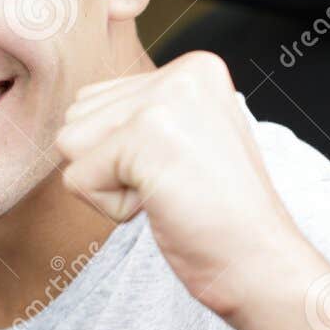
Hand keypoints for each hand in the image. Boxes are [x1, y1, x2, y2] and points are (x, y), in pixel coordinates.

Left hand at [55, 51, 312, 319]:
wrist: (259, 261)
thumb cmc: (216, 215)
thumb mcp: (182, 141)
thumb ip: (135, 115)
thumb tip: (73, 121)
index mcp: (193, 68)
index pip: (96, 100)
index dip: (120, 153)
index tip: (178, 171)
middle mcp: (180, 73)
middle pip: (78, 117)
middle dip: (108, 165)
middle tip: (171, 185)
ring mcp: (164, 99)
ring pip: (70, 143)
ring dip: (108, 185)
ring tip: (166, 192)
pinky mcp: (145, 134)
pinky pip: (77, 179)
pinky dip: (110, 207)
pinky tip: (162, 205)